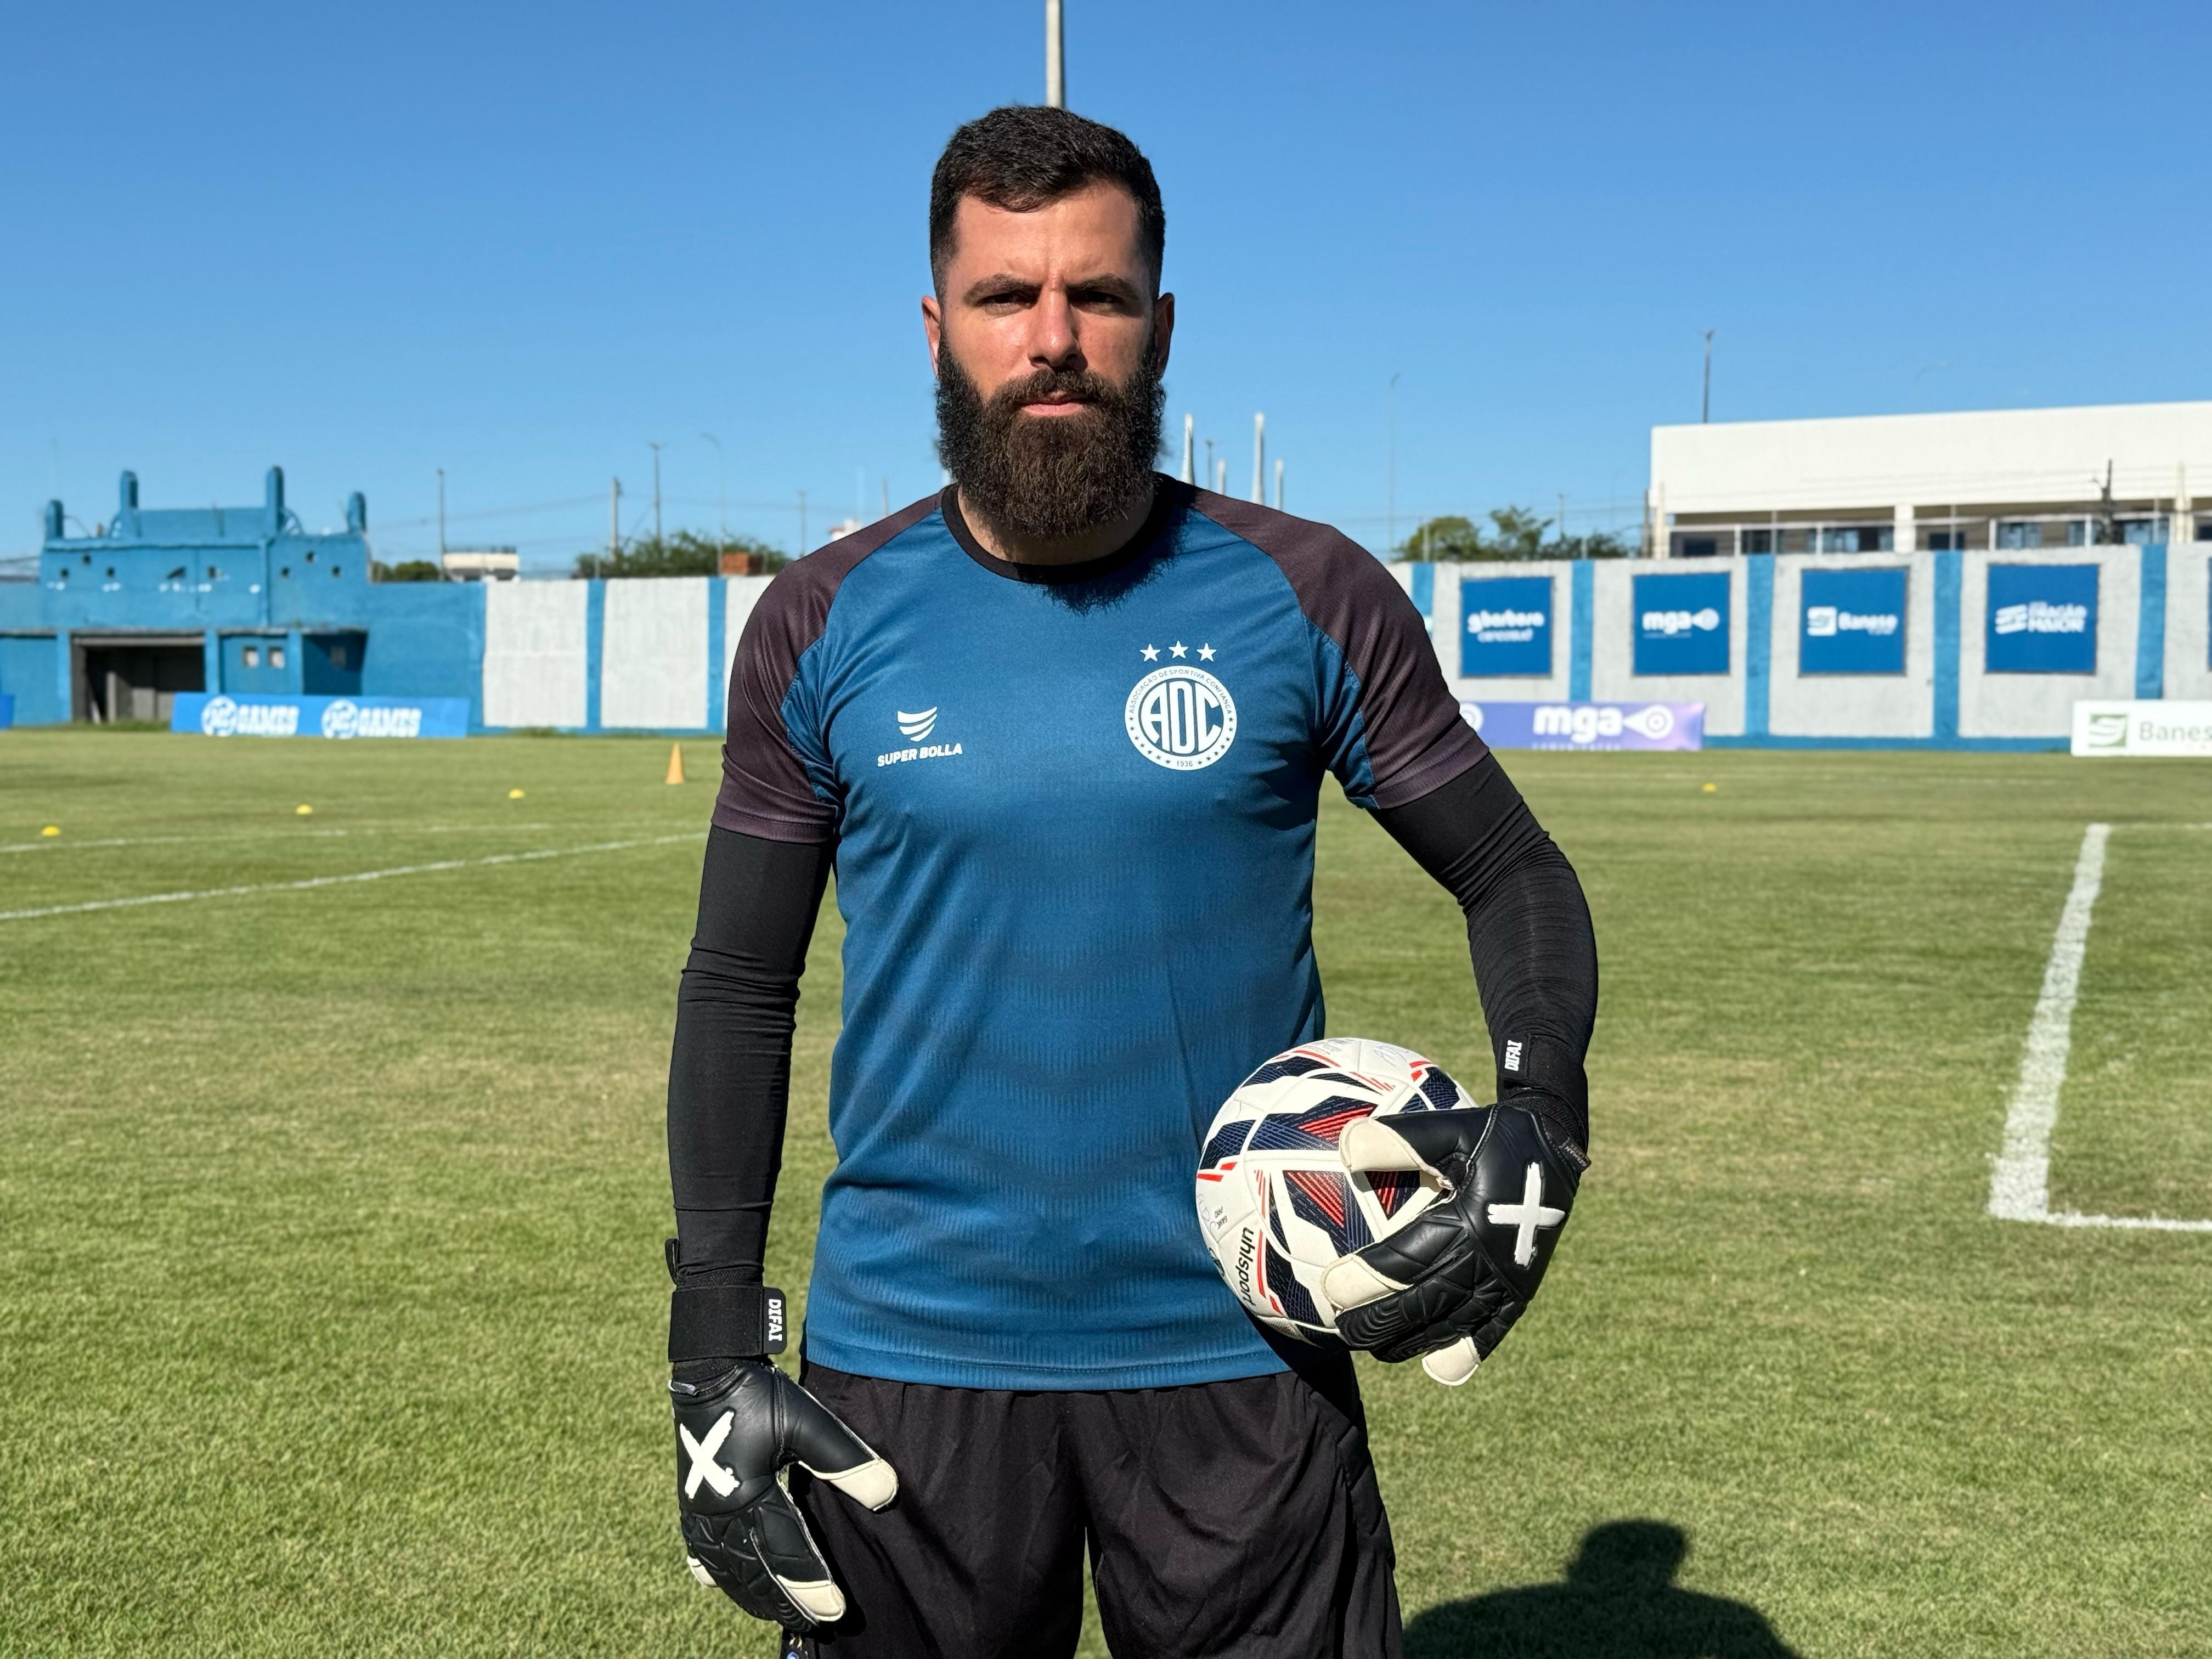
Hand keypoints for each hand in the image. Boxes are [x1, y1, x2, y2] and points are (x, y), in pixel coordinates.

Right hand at [671, 1360, 896, 1628]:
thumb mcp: (809, 1423)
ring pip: (727, 1570)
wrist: (709, 1369)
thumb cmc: (761, 1395)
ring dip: (754, 1594)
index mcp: (748, 1495)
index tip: (834, 1610)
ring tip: (779, 1612)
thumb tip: (886, 1494)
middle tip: (815, 1623)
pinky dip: (717, 1572)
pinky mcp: (691, 1502)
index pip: (784, 1552)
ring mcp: (700, 1511)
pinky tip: (719, 1583)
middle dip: (786, 1601)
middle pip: (754, 1572)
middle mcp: (719, 1513)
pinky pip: (700, 1551)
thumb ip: (845, 1461)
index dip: (809, 1585)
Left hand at [1321, 1101, 1584, 1384]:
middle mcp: (1490, 1259)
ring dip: (1415, 1340)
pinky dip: (1469, 1352)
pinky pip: (1495, 1328)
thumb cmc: (1492, 1134)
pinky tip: (1442, 1370)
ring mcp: (1510, 1280)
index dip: (1368, 1279)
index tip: (1331, 1289)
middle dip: (1381, 1321)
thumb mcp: (1447, 1127)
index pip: (1407, 1261)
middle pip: (1425, 1302)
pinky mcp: (1523, 1289)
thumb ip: (1399, 1139)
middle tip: (1343, 1330)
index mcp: (1469, 1221)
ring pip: (1456, 1323)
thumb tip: (1344, 1144)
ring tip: (1378, 1350)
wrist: (1556, 1144)